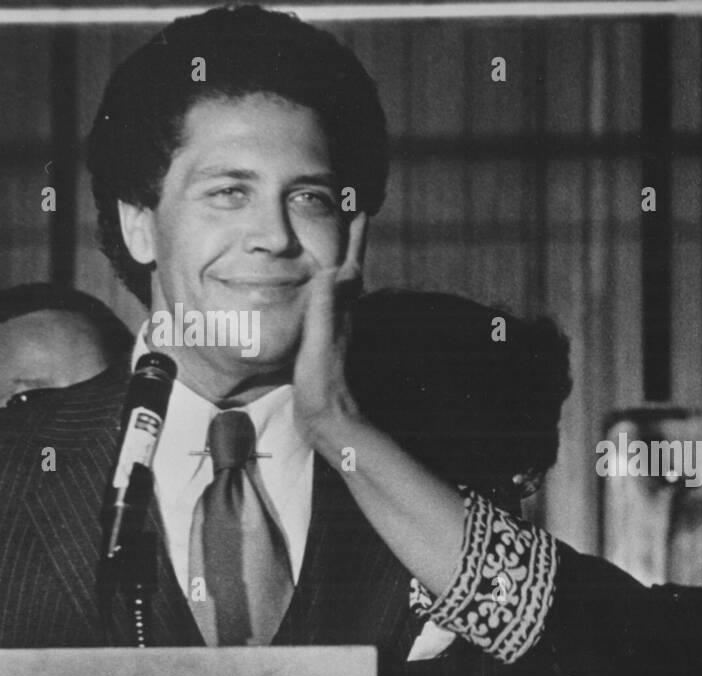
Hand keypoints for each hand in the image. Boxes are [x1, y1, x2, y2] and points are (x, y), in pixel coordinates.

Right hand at [294, 212, 367, 444]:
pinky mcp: (326, 338)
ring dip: (339, 256)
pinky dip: (325, 282)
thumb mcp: (319, 344)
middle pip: (349, 265)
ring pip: (340, 281)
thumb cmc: (322, 386)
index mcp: (341, 309)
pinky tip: (319, 284)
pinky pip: (327, 300)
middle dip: (349, 237)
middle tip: (349, 207)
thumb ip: (325, 309)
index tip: (357, 202)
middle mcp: (343, 313)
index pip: (349, 262)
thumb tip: (335, 270)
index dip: (353, 234)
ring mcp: (336, 325)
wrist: (330, 422)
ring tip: (336, 235)